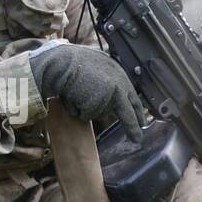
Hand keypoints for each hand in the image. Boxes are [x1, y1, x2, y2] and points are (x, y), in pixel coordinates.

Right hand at [29, 43, 143, 141]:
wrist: (60, 62)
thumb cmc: (70, 64)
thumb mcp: (94, 69)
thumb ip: (104, 82)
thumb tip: (110, 99)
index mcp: (118, 72)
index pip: (131, 96)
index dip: (136, 111)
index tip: (141, 123)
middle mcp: (119, 82)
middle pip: (127, 112)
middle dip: (132, 127)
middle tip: (137, 139)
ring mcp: (110, 93)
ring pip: (100, 113)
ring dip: (87, 108)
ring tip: (76, 92)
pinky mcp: (99, 102)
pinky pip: (86, 115)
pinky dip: (76, 109)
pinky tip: (72, 96)